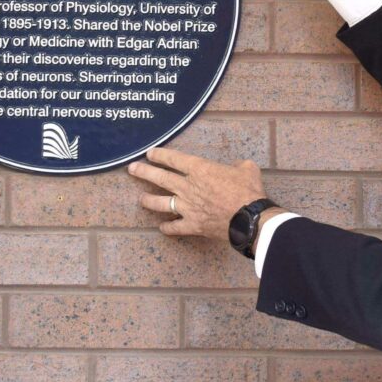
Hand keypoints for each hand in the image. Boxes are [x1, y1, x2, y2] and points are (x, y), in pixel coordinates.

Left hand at [127, 145, 264, 239]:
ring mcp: (187, 207)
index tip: (149, 153)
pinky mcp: (192, 225)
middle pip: (160, 178)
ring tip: (141, 199)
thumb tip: (237, 168)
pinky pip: (175, 227)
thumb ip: (237, 166)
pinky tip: (162, 227)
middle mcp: (188, 187)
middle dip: (144, 172)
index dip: (160, 155)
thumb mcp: (247, 169)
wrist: (249, 219)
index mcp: (200, 169)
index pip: (174, 159)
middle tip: (131, 169)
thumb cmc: (248, 191)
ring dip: (149, 200)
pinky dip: (167, 228)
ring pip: (161, 203)